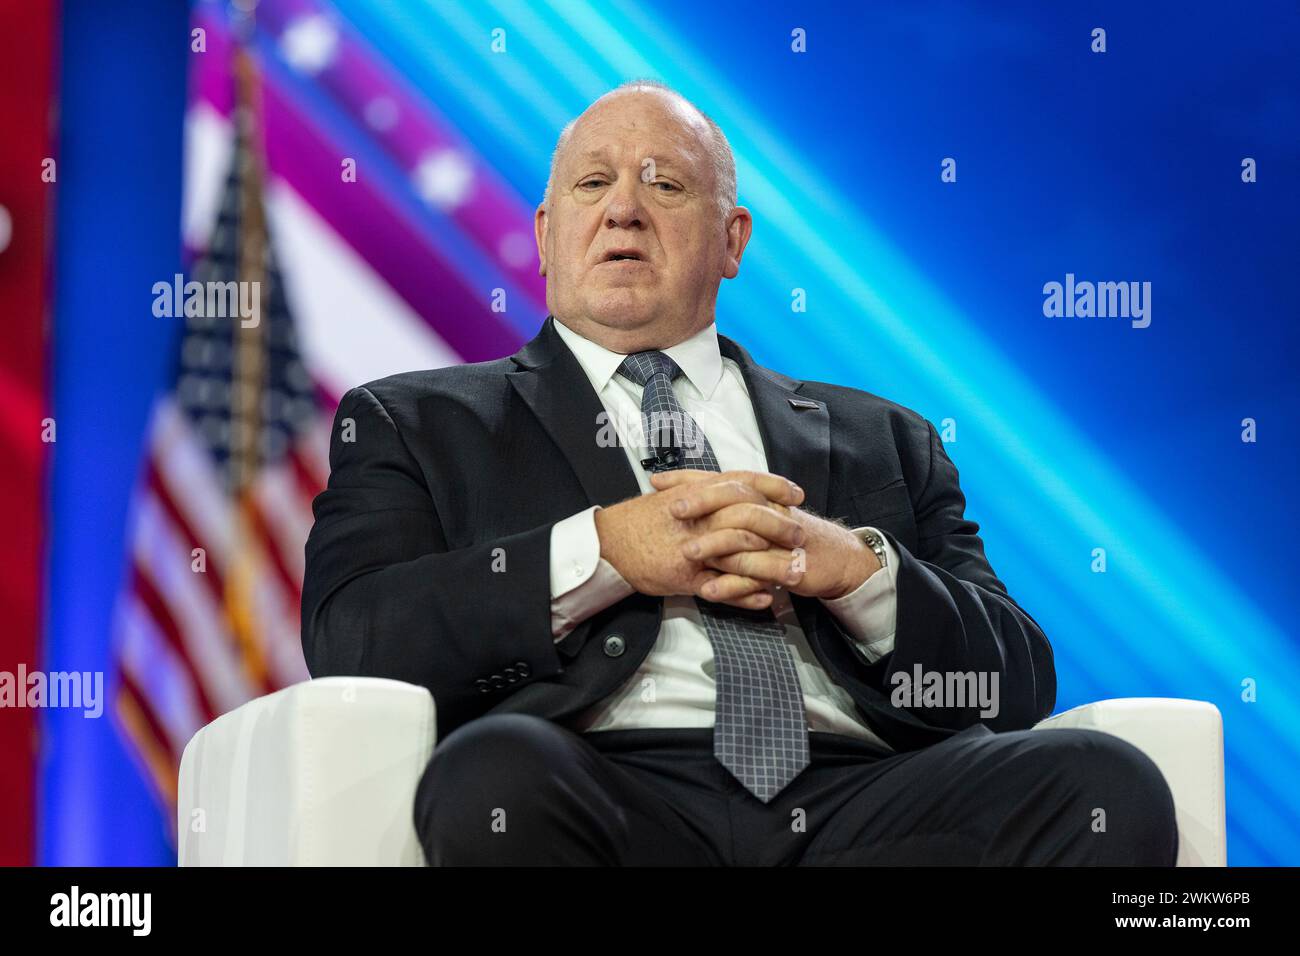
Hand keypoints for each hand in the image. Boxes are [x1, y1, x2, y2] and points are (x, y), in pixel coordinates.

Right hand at [595, 470, 805, 609]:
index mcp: (698, 494)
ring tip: (793, 573)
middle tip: (800, 535)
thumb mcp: (675, 495)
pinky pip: (722, 588)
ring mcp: (693, 548)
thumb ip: (705, 492)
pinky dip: (746, 595)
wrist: (610, 541)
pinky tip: (765, 598)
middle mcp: (698, 517)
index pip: (743, 482)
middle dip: (780, 527)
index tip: (797, 494)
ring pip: (741, 555)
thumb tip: (733, 488)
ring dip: (770, 565)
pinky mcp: (685, 576)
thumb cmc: (643, 519)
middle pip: (750, 517)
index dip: (774, 487)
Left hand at [651, 470, 881, 601]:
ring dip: (713, 543)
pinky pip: (757, 572)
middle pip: (734, 496)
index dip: (689, 478)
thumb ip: (730, 506)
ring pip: (744, 534)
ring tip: (685, 552)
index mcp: (759, 495)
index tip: (657, 480)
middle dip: (701, 501)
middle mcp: (769, 509)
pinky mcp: (788, 566)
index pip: (720, 478)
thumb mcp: (761, 514)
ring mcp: (779, 537)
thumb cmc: (789, 536)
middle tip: (672, 509)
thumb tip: (689, 495)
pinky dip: (731, 583)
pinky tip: (708, 589)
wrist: (835, 558)